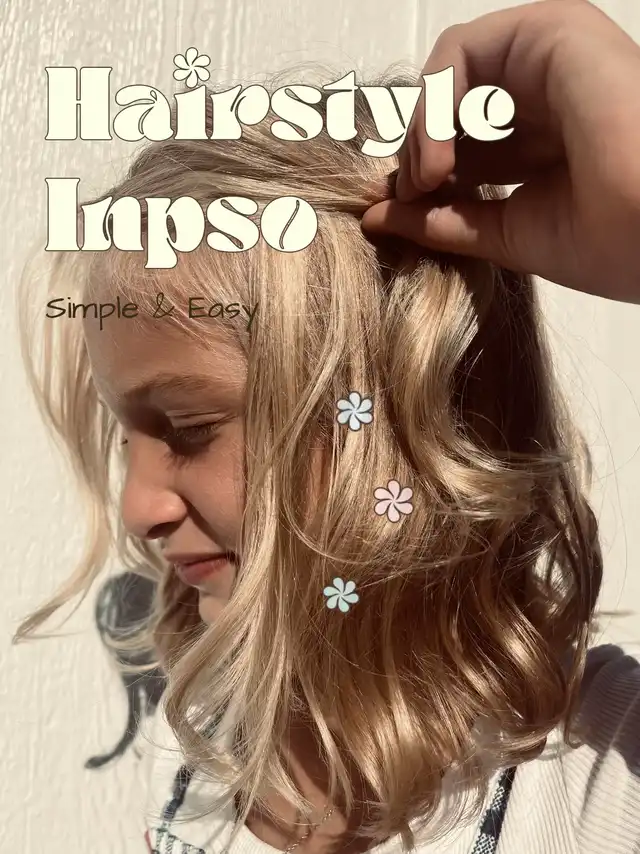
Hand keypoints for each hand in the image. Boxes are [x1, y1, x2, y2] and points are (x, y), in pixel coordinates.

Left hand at [362, 0, 639, 302]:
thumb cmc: (611, 240)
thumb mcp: (506, 234)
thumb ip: (442, 220)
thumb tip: (376, 217)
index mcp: (549, 143)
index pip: (465, 146)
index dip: (426, 175)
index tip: (404, 211)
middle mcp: (550, 97)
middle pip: (451, 110)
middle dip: (417, 152)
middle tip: (407, 196)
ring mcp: (552, 61)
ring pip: (448, 79)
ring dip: (421, 131)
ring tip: (423, 182)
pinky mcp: (551, 33)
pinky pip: (459, 53)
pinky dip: (432, 105)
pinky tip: (436, 158)